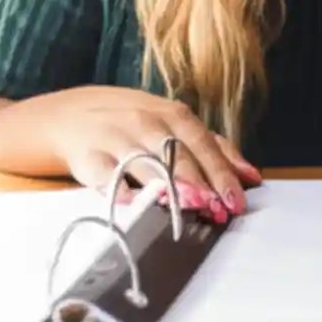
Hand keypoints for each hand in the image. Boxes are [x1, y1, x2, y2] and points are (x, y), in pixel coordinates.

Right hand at [38, 86, 262, 221]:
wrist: (70, 114)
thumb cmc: (135, 124)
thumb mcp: (174, 126)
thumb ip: (215, 149)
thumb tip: (251, 176)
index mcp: (173, 115)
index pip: (202, 143)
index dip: (220, 172)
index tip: (234, 200)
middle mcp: (145, 122)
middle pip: (175, 153)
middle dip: (195, 181)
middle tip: (211, 207)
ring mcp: (114, 136)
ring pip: (142, 160)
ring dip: (162, 184)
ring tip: (179, 205)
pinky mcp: (85, 155)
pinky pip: (101, 172)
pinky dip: (115, 187)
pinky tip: (129, 202)